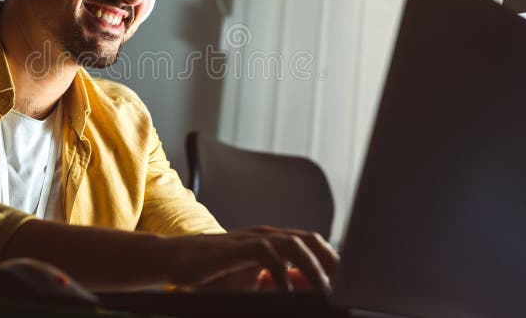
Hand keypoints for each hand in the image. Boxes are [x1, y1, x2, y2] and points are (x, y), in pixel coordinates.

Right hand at [162, 226, 338, 293]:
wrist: (176, 261)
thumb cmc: (214, 273)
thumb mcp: (253, 281)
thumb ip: (281, 282)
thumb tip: (309, 290)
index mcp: (273, 241)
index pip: (311, 244)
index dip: (332, 260)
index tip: (349, 282)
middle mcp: (266, 235)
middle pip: (309, 240)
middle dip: (330, 261)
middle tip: (345, 286)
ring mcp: (252, 238)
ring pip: (293, 243)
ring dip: (312, 267)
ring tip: (324, 289)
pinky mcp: (237, 246)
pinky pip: (267, 254)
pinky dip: (281, 272)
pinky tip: (287, 290)